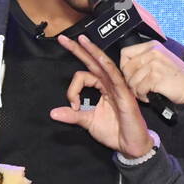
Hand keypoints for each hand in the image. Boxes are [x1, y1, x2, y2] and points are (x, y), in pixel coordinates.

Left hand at [51, 33, 154, 157]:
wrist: (130, 145)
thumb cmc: (114, 132)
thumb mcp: (88, 122)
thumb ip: (72, 116)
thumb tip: (52, 113)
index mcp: (102, 88)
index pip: (83, 77)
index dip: (72, 90)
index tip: (72, 106)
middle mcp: (109, 84)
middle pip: (92, 62)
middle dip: (78, 49)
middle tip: (63, 38)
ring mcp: (118, 87)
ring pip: (103, 64)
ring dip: (91, 51)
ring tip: (80, 40)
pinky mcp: (124, 93)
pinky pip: (115, 76)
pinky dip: (106, 65)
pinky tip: (98, 57)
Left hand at [117, 39, 183, 105]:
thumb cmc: (177, 77)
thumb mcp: (162, 59)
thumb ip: (145, 58)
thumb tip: (125, 65)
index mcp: (152, 46)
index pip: (125, 52)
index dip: (124, 66)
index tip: (130, 75)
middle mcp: (152, 52)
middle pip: (126, 68)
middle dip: (129, 82)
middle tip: (138, 88)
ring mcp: (154, 64)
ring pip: (131, 80)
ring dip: (136, 91)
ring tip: (145, 93)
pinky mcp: (156, 77)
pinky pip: (139, 89)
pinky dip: (142, 96)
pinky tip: (149, 97)